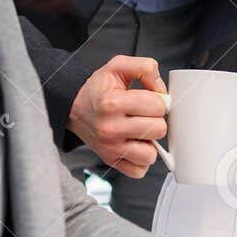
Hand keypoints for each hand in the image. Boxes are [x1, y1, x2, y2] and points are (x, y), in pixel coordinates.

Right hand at [67, 55, 167, 177]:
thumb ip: (144, 67)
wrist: (74, 107)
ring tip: (139, 130)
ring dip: (149, 142)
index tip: (148, 100)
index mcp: (113, 103)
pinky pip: (139, 170)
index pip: (158, 105)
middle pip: (158, 130)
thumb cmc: (99, 89)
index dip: (158, 100)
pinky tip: (134, 144)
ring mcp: (110, 148)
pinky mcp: (110, 161)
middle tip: (143, 115)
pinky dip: (140, 160)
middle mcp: (110, 128)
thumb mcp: (117, 66)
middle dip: (155, 120)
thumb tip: (162, 90)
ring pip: (151, 154)